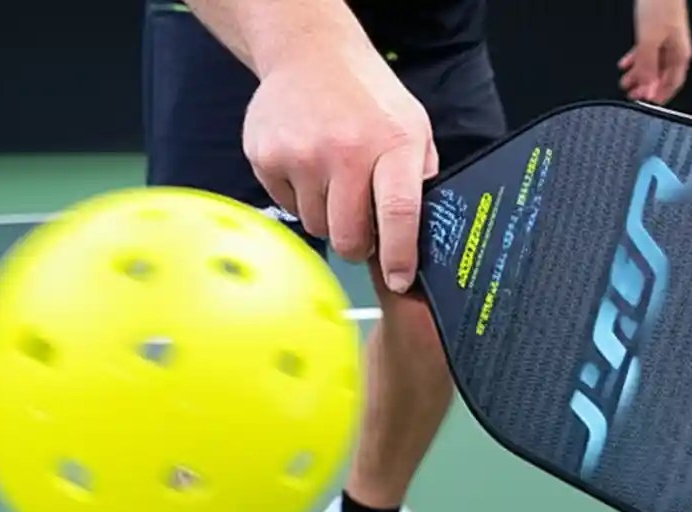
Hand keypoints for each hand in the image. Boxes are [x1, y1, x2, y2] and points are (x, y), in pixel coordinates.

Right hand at [242, 40, 436, 293]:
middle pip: (349, 236)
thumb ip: (420, 176)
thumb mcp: (413, 126)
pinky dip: (300, 197)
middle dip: (358, 245)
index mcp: (392, 144)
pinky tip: (309, 165)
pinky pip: (288, 206)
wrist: (310, 53)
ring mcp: (301, 155)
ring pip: (317, 226)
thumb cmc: (367, 96)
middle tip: (361, 227)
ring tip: (334, 180)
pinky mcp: (267, 157)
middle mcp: (345, 151)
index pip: (398, 213)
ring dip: (328, 217)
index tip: (401, 279)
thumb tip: (424, 232)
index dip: (399, 256)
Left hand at [619, 0, 691, 104]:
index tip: (647, 105)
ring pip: (652, 65)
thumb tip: (646, 89)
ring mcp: (665, 40)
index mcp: (679, 54)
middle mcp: (674, 49)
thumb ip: (647, 66)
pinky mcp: (656, 32)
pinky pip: (646, 52)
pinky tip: (626, 64)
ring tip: (625, 82)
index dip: (659, 96)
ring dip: (638, 75)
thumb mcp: (649, 40)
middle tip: (631, 95)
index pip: (672, 84)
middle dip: (645, 87)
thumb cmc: (660, 5)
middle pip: (660, 76)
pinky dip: (636, 60)